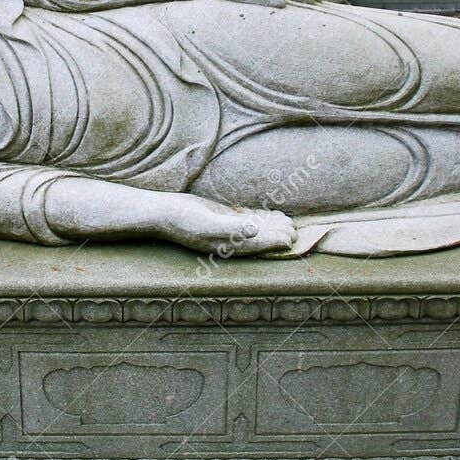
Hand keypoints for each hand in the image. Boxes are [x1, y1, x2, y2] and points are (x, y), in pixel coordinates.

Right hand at [165, 197, 295, 255]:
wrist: (165, 212)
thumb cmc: (184, 219)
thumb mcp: (208, 223)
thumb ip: (232, 227)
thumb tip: (254, 230)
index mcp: (228, 246)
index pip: (257, 246)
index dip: (275, 243)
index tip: (290, 238)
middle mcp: (229, 241)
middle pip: (259, 240)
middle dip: (276, 235)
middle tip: (294, 228)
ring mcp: (226, 230)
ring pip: (254, 230)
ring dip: (271, 226)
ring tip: (287, 221)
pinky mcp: (223, 219)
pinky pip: (244, 221)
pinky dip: (258, 218)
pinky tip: (270, 214)